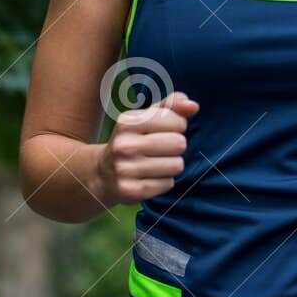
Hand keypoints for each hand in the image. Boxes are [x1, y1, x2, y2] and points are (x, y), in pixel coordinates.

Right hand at [95, 89, 198, 205]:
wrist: (102, 173)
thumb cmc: (133, 140)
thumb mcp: (147, 117)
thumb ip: (172, 105)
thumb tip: (193, 107)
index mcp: (128, 122)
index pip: (178, 121)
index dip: (177, 127)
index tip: (163, 131)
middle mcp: (124, 145)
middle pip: (179, 144)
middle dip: (176, 147)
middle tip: (160, 149)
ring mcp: (125, 169)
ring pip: (177, 165)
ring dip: (171, 165)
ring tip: (155, 164)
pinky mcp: (130, 190)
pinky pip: (168, 184)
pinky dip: (164, 182)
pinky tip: (149, 177)